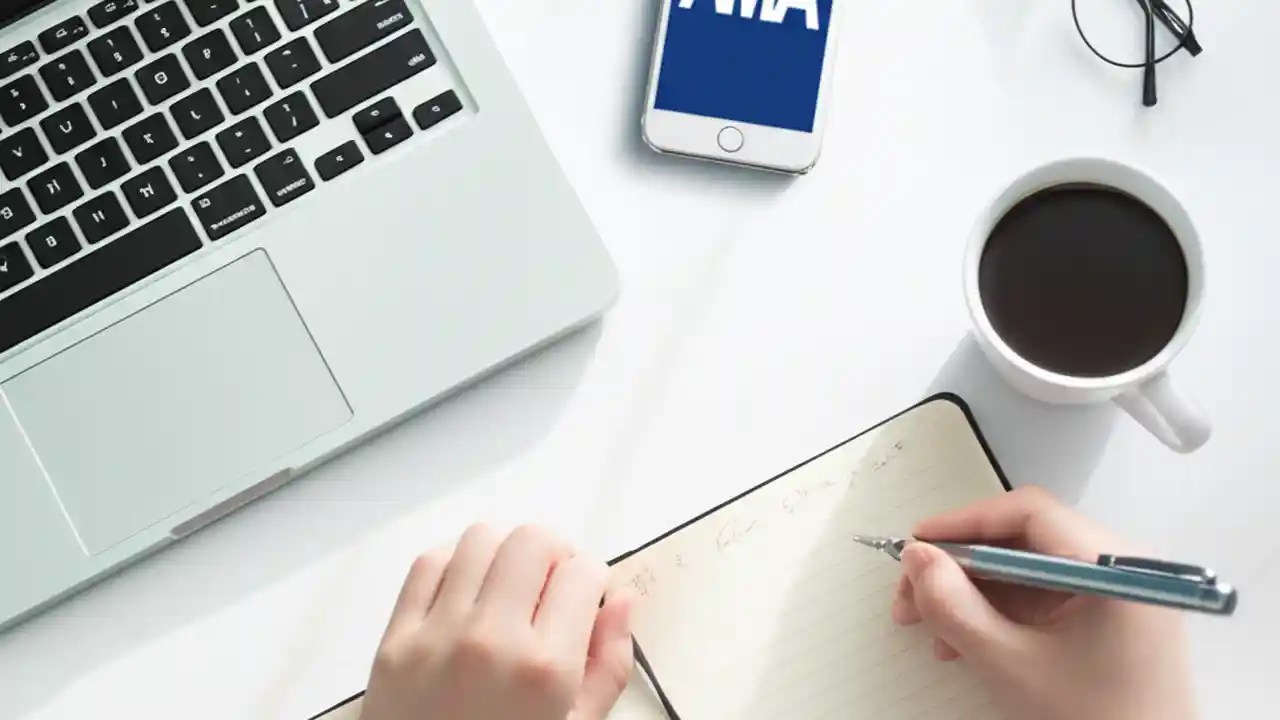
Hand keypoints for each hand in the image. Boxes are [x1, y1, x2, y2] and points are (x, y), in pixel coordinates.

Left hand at [361, 525, 632, 719]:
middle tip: (552, 588)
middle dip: (555, 555)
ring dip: (505, 553)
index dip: (593, 580)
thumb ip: (607, 667)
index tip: (586, 598)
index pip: (582, 573)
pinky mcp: (395, 639)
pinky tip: (469, 592)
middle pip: (533, 540)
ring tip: (510, 588)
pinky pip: (429, 563)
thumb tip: (622, 601)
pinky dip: (456, 564)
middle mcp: (490, 640)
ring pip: (481, 538)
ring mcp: (435, 635)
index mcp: (544, 670)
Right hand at [892, 487, 1196, 719]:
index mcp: (1112, 565)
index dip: (965, 522)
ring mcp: (1116, 593)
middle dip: (961, 567)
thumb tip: (916, 558)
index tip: (918, 543)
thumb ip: (955, 606)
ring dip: (974, 593)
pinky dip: (1001, 612)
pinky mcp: (1109, 618)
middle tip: (912, 596)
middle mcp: (1120, 566)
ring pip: (1027, 570)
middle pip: (1024, 540)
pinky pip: (1044, 596)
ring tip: (933, 629)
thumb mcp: (1011, 663)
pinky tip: (965, 641)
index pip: (1029, 513)